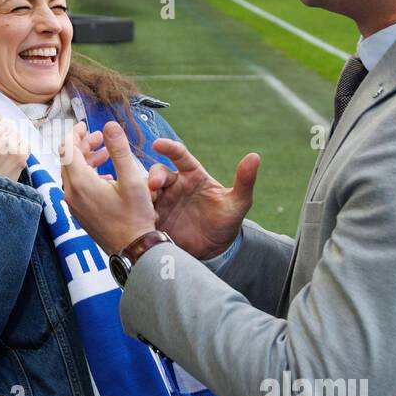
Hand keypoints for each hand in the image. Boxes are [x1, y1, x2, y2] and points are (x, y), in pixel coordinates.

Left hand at [61, 121, 156, 254]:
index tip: (86, 125)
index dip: (75, 133)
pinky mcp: (80, 213)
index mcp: (80, 182)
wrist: (132, 250)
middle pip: (68, 160)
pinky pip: (77, 188)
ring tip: (105, 153)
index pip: (67, 148)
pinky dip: (88, 175)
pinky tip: (107, 175)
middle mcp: (71, 194)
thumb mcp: (132, 179)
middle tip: (100, 137)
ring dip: (86, 160)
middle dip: (82, 145)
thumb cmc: (135, 217)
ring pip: (72, 174)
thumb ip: (119, 150)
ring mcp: (74, 205)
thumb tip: (110, 125)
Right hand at [146, 138, 260, 260]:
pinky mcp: (155, 219)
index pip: (179, 156)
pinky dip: (140, 213)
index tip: (158, 144)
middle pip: (158, 173)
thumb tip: (255, 156)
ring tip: (147, 204)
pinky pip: (143, 213)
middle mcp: (174, 185)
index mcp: (193, 175)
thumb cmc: (226, 222)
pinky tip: (143, 219)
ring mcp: (163, 202)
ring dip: (142, 195)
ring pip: (147, 192)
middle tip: (152, 186)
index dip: (169, 148)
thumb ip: (245, 180)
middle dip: (153, 177)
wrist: (216, 251)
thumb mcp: (238, 202)